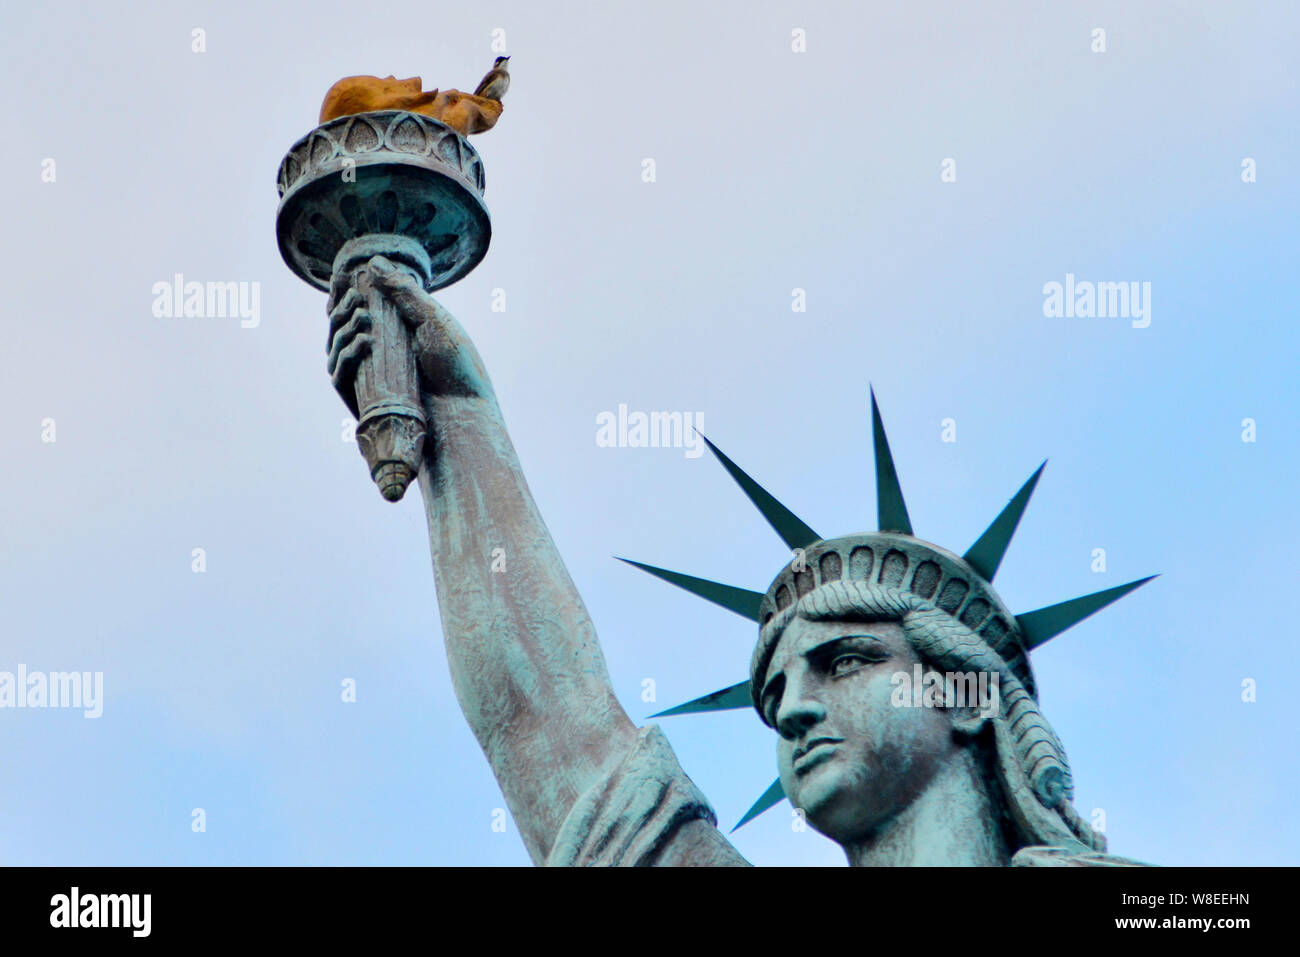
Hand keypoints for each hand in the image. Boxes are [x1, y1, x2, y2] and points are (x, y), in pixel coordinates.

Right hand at [327, 255, 494, 414]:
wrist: (466, 411)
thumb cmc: (457, 366)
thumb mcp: (432, 319)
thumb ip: (404, 291)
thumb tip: (374, 262)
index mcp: (393, 334)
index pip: (358, 309)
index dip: (346, 292)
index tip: (344, 275)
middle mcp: (377, 355)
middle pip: (341, 327)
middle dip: (342, 308)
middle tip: (355, 296)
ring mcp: (369, 378)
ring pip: (336, 348)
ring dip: (343, 328)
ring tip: (362, 315)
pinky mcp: (363, 400)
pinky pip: (341, 376)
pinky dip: (346, 355)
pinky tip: (363, 340)